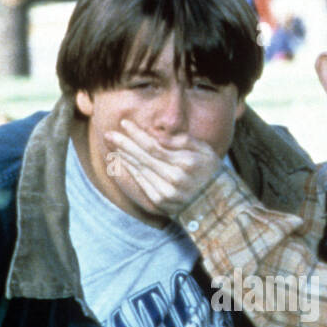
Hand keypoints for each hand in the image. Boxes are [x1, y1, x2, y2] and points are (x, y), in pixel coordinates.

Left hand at [103, 118, 221, 216]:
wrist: (217, 202)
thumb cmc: (209, 170)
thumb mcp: (203, 149)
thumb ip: (180, 140)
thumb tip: (155, 134)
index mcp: (186, 163)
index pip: (153, 145)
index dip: (136, 134)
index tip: (124, 123)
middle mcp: (175, 179)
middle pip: (142, 157)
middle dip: (123, 144)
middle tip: (109, 134)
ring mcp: (167, 193)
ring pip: (139, 170)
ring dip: (124, 156)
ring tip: (112, 145)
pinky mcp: (161, 203)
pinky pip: (141, 183)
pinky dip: (130, 171)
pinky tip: (122, 161)